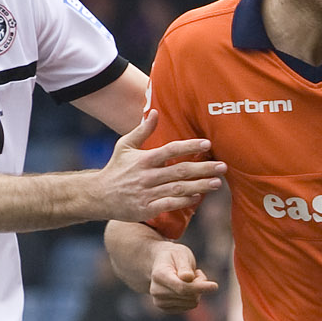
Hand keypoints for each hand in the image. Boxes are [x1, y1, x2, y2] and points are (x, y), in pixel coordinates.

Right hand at [94, 112, 226, 221]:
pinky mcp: (146, 209)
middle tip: (223, 166)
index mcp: (143, 159)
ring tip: (217, 183)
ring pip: (178, 189)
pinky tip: (198, 198)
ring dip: (199, 186)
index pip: (170, 150)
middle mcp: (147, 176)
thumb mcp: (125, 146)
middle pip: (179, 171)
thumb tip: (155, 112)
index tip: (207, 144)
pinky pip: (168, 205)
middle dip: (203, 168)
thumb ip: (143, 130)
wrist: (97, 196)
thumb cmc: (115, 169)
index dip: (189, 146)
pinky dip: (184, 202)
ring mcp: (147, 193)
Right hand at [148, 242, 218, 312]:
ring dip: (196, 290)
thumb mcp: (181, 254)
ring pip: (192, 302)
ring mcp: (160, 302)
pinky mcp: (166, 309)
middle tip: (195, 273)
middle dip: (199, 284)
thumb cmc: (174, 256)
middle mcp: (156, 291)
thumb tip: (188, 278)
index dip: (199, 287)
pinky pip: (190, 306)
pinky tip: (185, 287)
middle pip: (189, 296)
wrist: (160, 264)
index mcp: (159, 275)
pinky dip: (193, 296)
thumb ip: (185, 266)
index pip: (182, 287)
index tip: (215, 286)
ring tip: (188, 278)